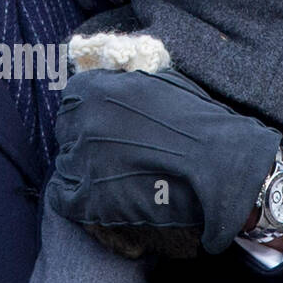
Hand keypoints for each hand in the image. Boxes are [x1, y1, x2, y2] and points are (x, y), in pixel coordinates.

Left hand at [46, 66, 281, 254]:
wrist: (219, 165)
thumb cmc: (196, 121)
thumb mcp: (158, 83)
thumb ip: (125, 82)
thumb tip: (110, 83)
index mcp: (95, 90)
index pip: (71, 100)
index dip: (87, 114)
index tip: (104, 125)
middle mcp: (82, 122)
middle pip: (66, 132)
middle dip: (84, 141)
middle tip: (111, 153)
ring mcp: (82, 161)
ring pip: (65, 164)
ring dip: (82, 170)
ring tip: (112, 177)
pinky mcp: (88, 200)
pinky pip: (63, 197)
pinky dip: (76, 198)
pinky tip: (99, 198)